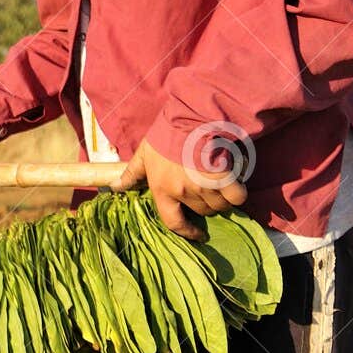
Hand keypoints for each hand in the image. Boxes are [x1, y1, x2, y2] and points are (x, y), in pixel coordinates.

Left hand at [110, 138, 247, 241]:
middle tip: (207, 187)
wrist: (192, 118)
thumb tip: (115, 187)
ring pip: (220, 205)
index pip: (173, 222)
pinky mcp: (225, 180)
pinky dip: (238, 192)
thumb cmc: (166, 135)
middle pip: (202, 211)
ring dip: (222, 198)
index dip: (187, 232)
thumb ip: (132, 172)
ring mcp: (205, 188)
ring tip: (220, 182)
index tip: (198, 234)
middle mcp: (184, 193)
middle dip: (206, 203)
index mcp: (163, 189)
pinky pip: (237, 197)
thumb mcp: (144, 152)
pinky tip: (234, 181)